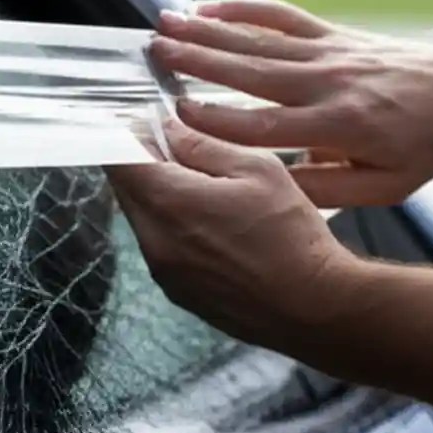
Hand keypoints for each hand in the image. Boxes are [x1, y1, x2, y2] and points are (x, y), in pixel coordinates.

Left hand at [105, 120, 360, 355]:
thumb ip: (202, 145)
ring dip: (160, 197)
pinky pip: (160, 247)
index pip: (117, 159)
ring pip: (143, 219)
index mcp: (168, 203)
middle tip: (180, 149)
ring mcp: (163, 272)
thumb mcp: (256, 170)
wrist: (314, 309)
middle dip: (144, 164)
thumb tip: (167, 128)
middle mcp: (153, 240)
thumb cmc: (291, 234)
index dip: (129, 134)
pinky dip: (173, 227)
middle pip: (126, 189)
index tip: (149, 123)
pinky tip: (212, 226)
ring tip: (203, 187)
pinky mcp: (177, 292)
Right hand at [151, 0, 432, 206]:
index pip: (265, 125)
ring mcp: (326, 53)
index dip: (219, 119)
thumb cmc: (422, 146)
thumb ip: (326, 191)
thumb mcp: (385, 188)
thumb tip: (270, 192)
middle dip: (197, 60)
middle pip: (250, 71)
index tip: (177, 113)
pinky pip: (280, 17)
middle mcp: (326, 84)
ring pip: (257, 40)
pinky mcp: (329, 34)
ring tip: (163, 24)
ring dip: (207, 30)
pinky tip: (206, 6)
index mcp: (337, 127)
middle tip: (152, 53)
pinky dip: (242, 8)